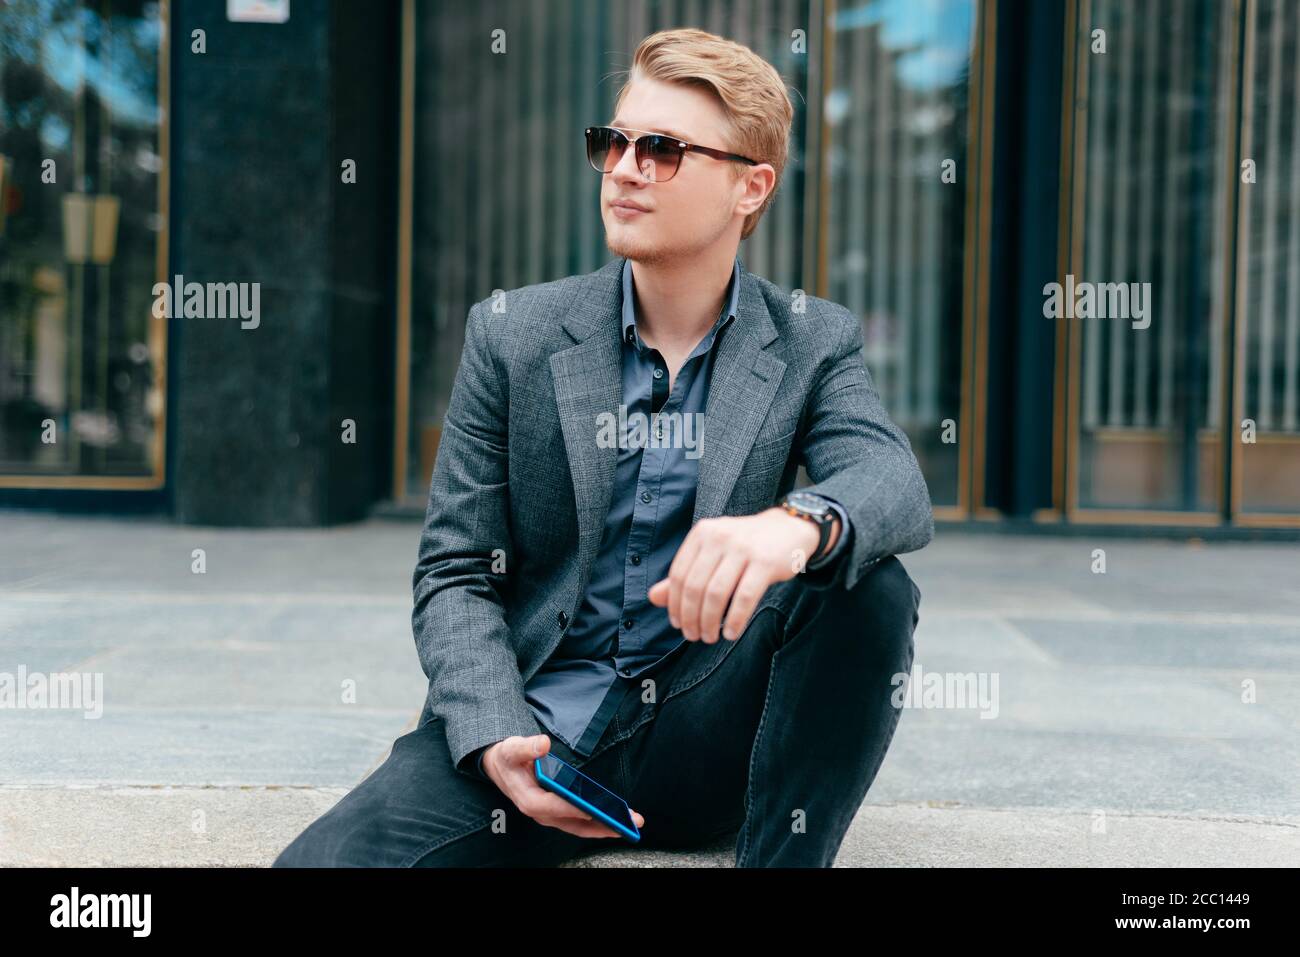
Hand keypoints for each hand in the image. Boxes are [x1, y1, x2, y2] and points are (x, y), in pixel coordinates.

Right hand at [481, 734, 644, 838]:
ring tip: (629, 825)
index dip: (571, 808)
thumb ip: (527, 747)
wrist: (501, 766)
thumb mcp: (512, 748)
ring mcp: (550, 815)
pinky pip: (579, 822)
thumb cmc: (508, 758)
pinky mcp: (558, 813)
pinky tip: (615, 818)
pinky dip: (598, 822)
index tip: (590, 809)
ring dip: (603, 828)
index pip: (551, 806)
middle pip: (572, 823)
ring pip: (579, 826)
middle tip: (623, 825)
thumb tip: (543, 744)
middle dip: (599, 825)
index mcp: (528, 799)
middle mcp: (540, 812)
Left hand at [647, 507, 836, 643]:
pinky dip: (735, 619)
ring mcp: (743, 548)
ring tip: (710, 637)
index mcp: (702, 533)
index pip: (678, 574)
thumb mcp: (712, 553)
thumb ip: (684, 575)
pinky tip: (731, 632)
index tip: (677, 624)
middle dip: (691, 617)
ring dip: (710, 622)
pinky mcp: (765, 562)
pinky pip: (744, 597)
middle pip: (695, 587)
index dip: (674, 604)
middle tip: (693, 636)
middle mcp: (720, 537)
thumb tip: (653, 598)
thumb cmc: (745, 545)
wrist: (789, 529)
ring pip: (716, 594)